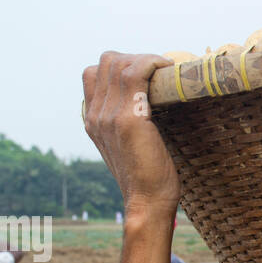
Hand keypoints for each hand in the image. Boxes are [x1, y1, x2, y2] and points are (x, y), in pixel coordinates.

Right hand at [82, 52, 180, 216]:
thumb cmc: (148, 180)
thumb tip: (148, 107)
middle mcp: (95, 115)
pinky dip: (153, 63)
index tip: (146, 76)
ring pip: (119, 62)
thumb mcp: (130, 147)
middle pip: (106, 61)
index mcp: (92, 120)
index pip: (93, 74)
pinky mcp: (128, 119)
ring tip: (166, 70)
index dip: (120, 66)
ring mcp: (109, 115)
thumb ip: (127, 125)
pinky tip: (169, 69)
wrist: (147, 204)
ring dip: (146, 59)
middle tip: (160, 72)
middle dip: (135, 58)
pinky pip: (136, 73)